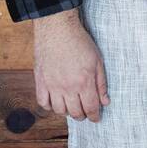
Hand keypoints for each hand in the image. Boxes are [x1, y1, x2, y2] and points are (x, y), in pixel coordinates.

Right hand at [33, 8, 109, 122]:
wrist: (57, 29)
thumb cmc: (79, 42)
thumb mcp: (97, 60)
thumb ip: (101, 83)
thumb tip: (105, 101)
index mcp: (84, 82)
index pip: (91, 108)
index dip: (95, 116)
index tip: (96, 118)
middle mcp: (68, 87)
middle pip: (76, 112)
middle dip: (83, 116)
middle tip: (85, 112)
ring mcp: (52, 86)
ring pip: (60, 111)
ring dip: (68, 112)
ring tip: (72, 106)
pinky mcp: (41, 81)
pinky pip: (43, 103)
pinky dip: (50, 106)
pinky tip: (56, 102)